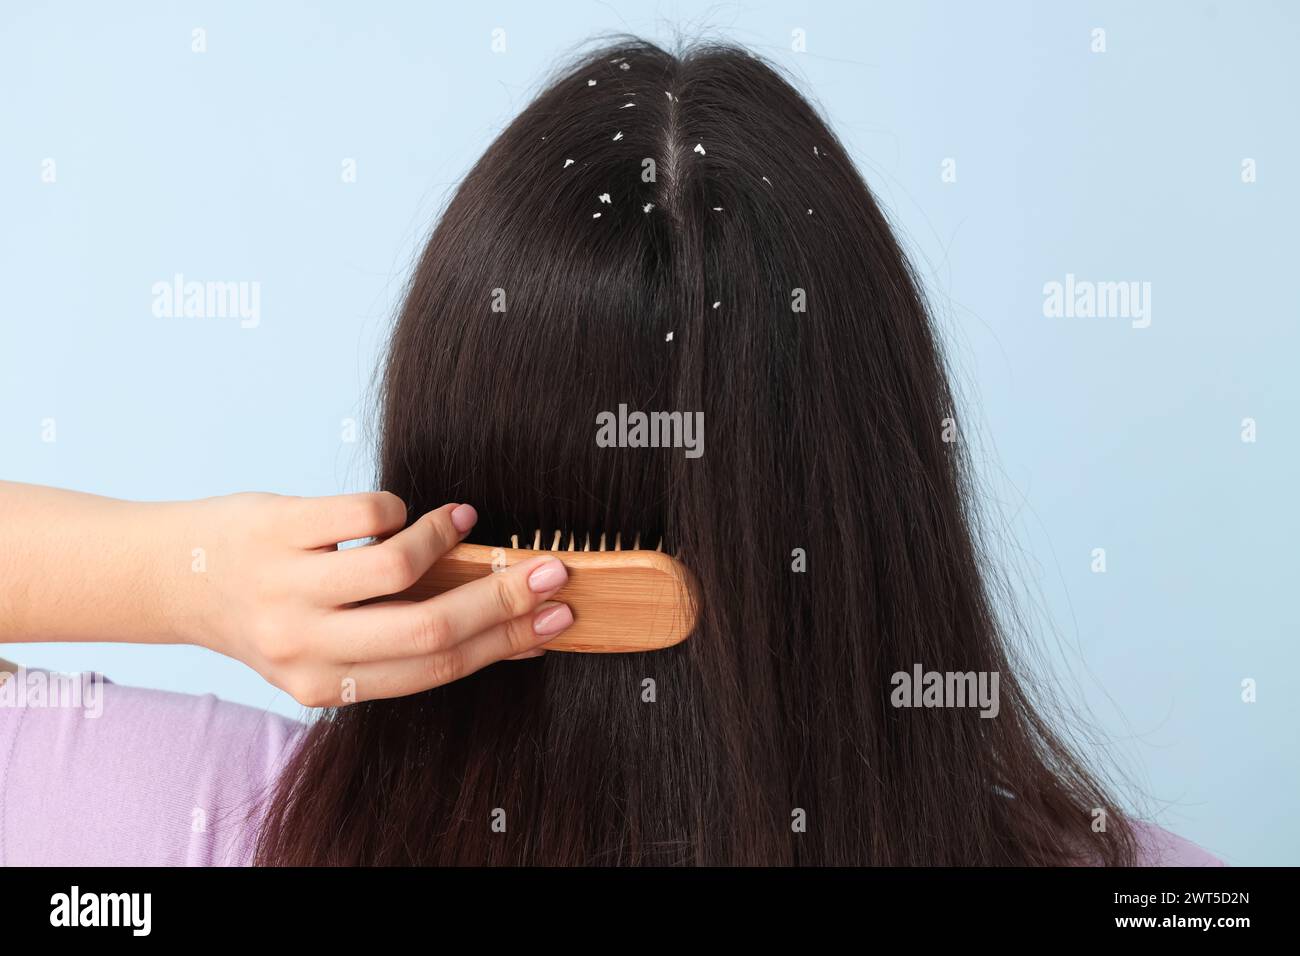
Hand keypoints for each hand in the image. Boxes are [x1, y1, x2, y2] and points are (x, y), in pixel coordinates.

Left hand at [167, 492, 571, 706]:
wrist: (174, 574)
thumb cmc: (269, 607)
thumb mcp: (330, 644)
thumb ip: (403, 640)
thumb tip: (506, 628)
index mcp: (327, 685)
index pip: (438, 669)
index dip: (507, 642)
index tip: (559, 618)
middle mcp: (304, 646)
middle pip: (429, 629)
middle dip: (503, 599)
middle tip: (551, 571)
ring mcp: (286, 588)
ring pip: (398, 568)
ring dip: (446, 540)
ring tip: (459, 523)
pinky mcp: (276, 530)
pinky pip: (367, 515)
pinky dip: (401, 510)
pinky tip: (400, 513)